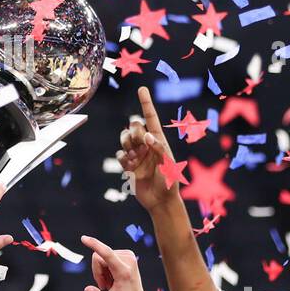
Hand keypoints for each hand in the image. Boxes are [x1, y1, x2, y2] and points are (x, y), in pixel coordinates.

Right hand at [80, 235, 163, 290]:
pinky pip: (105, 256)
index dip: (95, 245)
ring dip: (101, 271)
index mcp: (124, 272)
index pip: (107, 254)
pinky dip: (105, 268)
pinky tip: (113, 279)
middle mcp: (128, 260)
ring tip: (110, 284)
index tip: (83, 238)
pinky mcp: (126, 254)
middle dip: (97, 271)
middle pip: (99, 257)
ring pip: (101, 256)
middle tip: (104, 286)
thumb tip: (87, 289)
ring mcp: (128, 256)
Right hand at [118, 86, 176, 212]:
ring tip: (133, 157)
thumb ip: (158, 148)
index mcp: (159, 141)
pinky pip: (120, 154)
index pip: (151, 118)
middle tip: (140, 146)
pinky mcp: (129, 165)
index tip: (142, 89)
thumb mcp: (168, 164)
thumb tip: (147, 134)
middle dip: (134, 134)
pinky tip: (130, 167)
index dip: (146, 103)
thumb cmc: (169, 183)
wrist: (161, 201)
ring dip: (126, 144)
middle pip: (134, 127)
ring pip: (124, 139)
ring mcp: (137, 154)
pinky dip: (123, 159)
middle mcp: (147, 145)